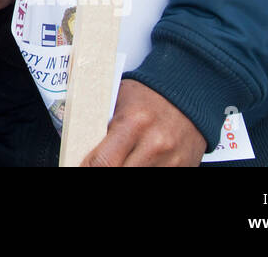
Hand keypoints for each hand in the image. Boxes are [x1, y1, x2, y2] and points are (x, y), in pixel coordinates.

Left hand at [81, 80, 206, 166]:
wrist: (191, 91)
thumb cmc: (150, 94)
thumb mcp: (119, 100)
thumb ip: (102, 125)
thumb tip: (80, 147)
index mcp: (133, 123)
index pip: (101, 161)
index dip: (84, 167)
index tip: (77, 165)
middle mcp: (155, 145)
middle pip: (117, 173)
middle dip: (103, 170)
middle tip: (96, 164)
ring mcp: (172, 160)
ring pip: (139, 176)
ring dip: (125, 169)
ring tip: (120, 159)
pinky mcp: (183, 168)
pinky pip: (156, 175)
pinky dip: (143, 169)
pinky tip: (136, 162)